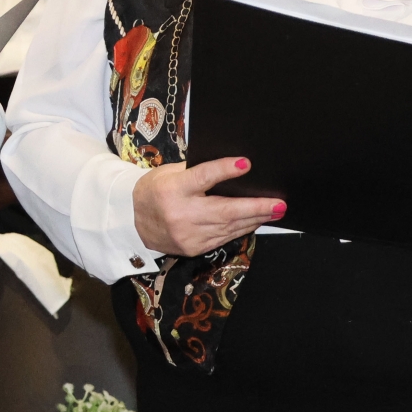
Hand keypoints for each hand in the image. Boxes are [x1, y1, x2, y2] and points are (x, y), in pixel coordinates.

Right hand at [131, 157, 283, 256]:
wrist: (133, 222)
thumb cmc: (155, 190)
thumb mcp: (170, 173)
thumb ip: (197, 172)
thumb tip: (234, 169)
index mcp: (172, 189)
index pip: (201, 178)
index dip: (223, 170)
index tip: (245, 164)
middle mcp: (181, 214)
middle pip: (223, 210)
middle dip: (254, 207)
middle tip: (278, 203)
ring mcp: (188, 235)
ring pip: (229, 227)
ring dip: (254, 219)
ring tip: (275, 211)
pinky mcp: (194, 248)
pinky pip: (224, 237)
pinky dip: (241, 228)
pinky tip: (255, 221)